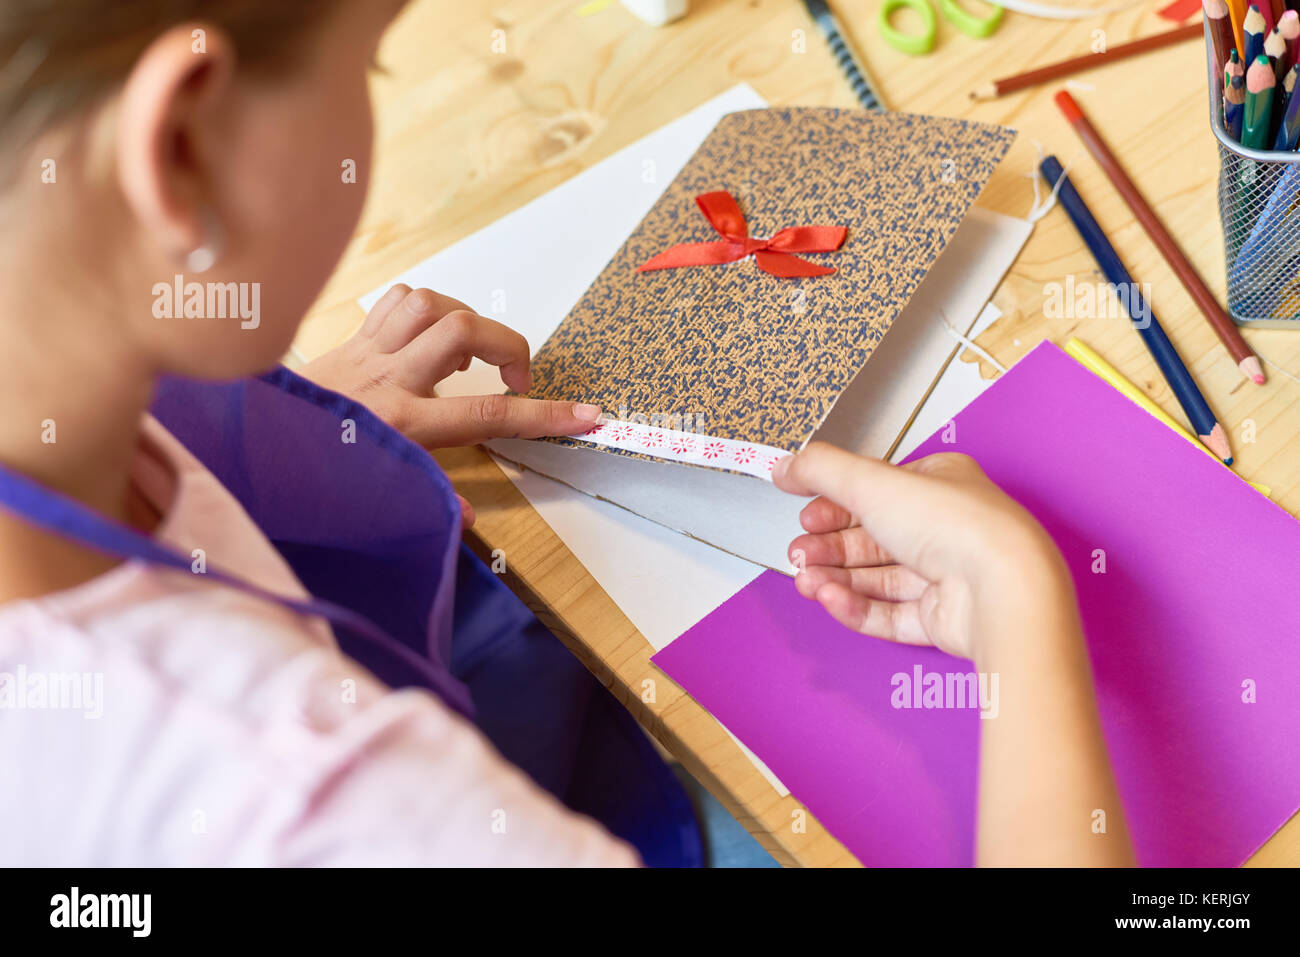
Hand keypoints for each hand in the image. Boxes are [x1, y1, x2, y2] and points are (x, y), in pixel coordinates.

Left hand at [300, 285, 601, 525]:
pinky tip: (431, 333)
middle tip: (516, 376)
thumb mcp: (374, 497)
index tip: (586, 416)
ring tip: (473, 349)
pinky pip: (394, 300)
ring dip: (464, 317)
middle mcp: (387, 378)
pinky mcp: (349, 338)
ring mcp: (366, 352)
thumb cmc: (312, 471)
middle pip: (464, 331)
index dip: (544, 415)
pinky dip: (424, 307)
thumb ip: (428, 501)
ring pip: (428, 302)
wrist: (248, 444)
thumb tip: (470, 524)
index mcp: (402, 423)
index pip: (488, 414)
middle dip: (509, 345)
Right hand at [771, 443, 1073, 660]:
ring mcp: (946, 576)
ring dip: (835, 578)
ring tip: (806, 580)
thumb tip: (785, 465)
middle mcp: (945, 528)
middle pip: (871, 539)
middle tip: (798, 553)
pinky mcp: (942, 618)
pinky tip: (831, 599)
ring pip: (876, 578)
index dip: (834, 504)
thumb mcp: (872, 482)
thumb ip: (820, 470)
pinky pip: (889, 614)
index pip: (875, 493)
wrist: (1001, 590)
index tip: (803, 514)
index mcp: (938, 485)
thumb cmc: (957, 527)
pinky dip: (856, 607)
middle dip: (829, 547)